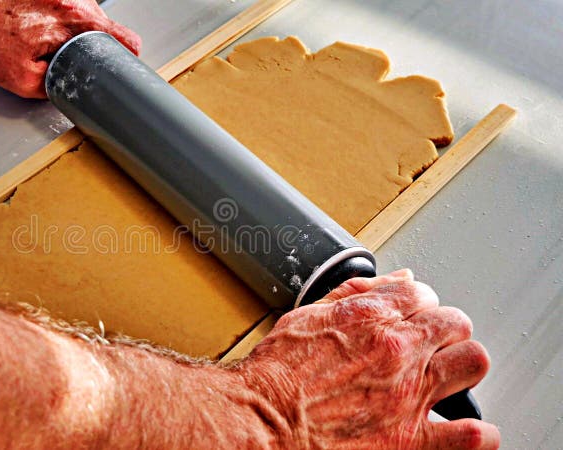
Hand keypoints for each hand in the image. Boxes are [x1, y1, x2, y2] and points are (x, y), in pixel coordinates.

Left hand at [0, 0, 140, 97]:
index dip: (126, 58)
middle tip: (59, 57)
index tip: (124, 67)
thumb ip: (56, 87)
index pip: (125, 39)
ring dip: (65, 30)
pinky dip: (48, 17)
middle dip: (86, 47)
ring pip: (78, 15)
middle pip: (100, 28)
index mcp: (75, 20)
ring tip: (34, 38)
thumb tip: (69, 92)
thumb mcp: (21, 80)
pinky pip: (60, 5)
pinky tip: (25, 25)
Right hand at [237, 270, 499, 448]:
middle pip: (455, 322)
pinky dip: (475, 433)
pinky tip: (461, 429)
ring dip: (463, 367)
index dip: (417, 305)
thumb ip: (354, 294)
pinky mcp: (410, 439)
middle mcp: (396, 350)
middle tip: (429, 345)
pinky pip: (471, 435)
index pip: (421, 293)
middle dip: (444, 330)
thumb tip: (395, 281)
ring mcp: (409, 394)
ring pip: (473, 362)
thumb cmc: (275, 375)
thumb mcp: (306, 317)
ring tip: (447, 378)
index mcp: (371, 317)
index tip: (409, 316)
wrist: (261, 422)